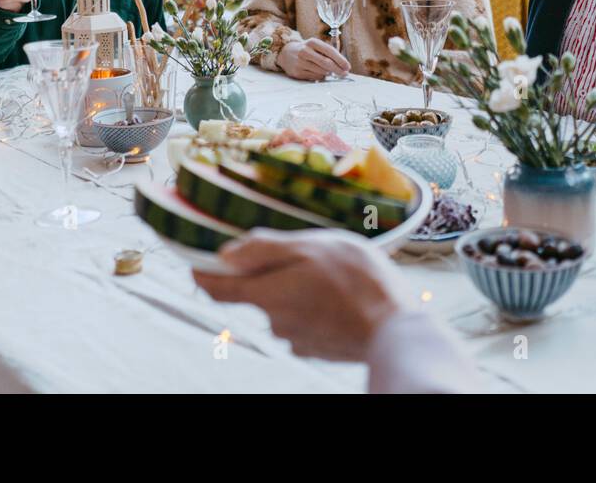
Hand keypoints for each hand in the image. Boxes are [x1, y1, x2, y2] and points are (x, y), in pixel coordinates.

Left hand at [193, 229, 413, 360]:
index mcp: (267, 293)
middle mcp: (274, 321)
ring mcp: (296, 339)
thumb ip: (265, 249)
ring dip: (298, 289)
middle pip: (256, 292)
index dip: (202, 271)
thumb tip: (225, 253)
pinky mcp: (316, 349)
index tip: (199, 259)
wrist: (396, 329)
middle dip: (271, 272)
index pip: (215, 288)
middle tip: (306, 253)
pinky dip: (315, 307)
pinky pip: (304, 321)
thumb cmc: (357, 280)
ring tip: (335, 275)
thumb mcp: (312, 246)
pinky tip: (341, 297)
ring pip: (283, 306)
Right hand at [277, 38, 350, 81]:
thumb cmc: (307, 50)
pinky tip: (320, 73)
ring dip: (329, 73)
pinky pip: (315, 77)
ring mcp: (300, 62)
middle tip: (344, 74)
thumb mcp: (316, 46)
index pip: (329, 51)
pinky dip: (320, 76)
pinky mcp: (297, 72)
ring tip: (330, 71)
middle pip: (326, 63)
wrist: (285, 53)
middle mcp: (305, 51)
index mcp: (312, 42)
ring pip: (321, 71)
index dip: (340, 60)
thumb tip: (343, 65)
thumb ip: (328, 53)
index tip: (348, 67)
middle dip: (338, 69)